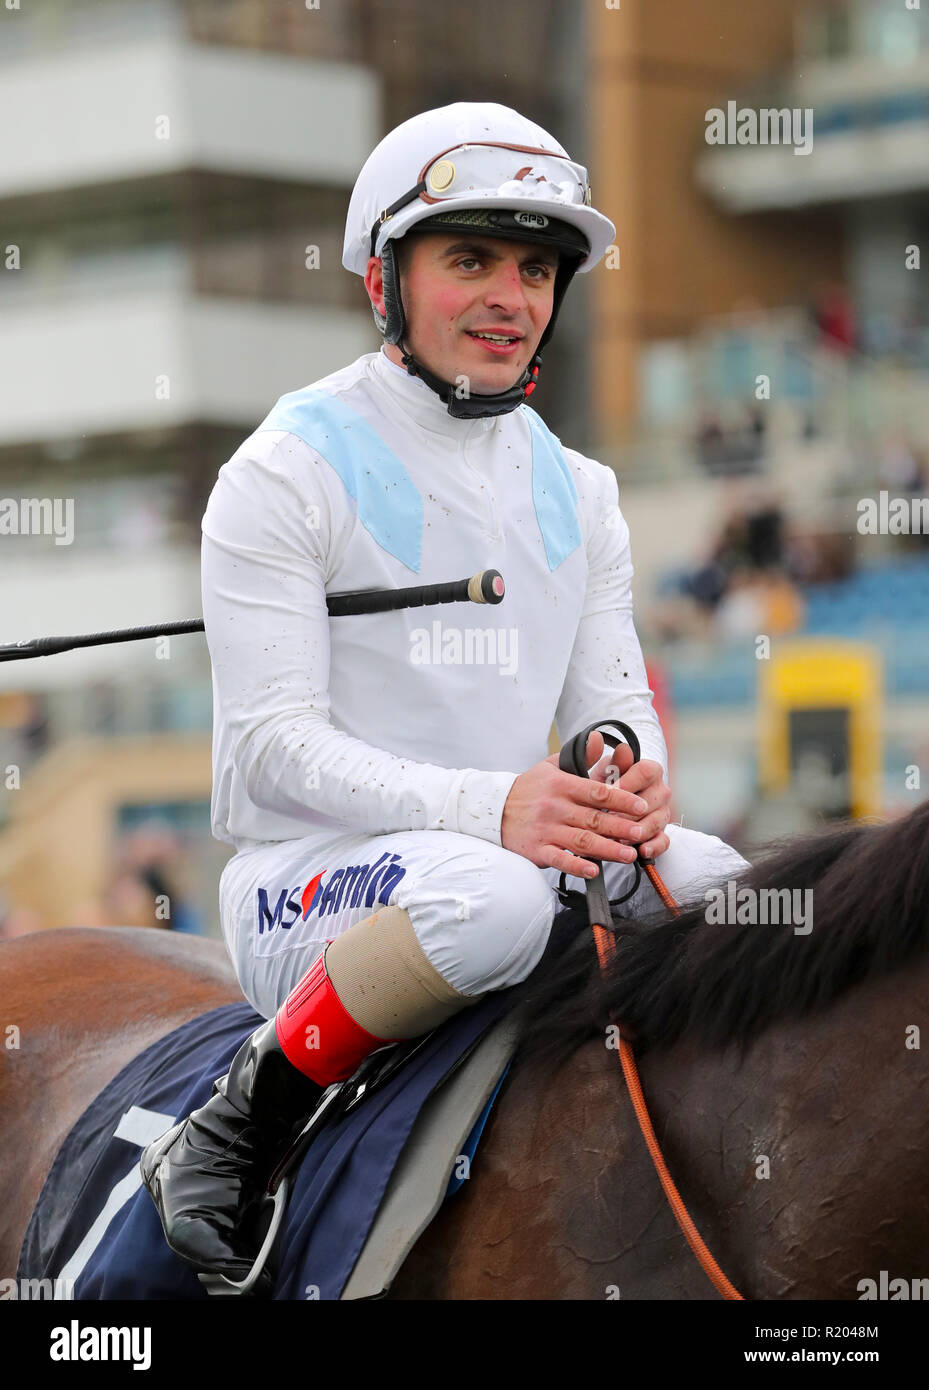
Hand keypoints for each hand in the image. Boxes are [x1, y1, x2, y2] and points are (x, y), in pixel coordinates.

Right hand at [501, 731, 651, 879]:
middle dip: (620, 827)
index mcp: (561, 785)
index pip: (596, 792)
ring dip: (607, 849)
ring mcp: (546, 830)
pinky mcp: (537, 850)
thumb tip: (600, 738)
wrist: (493, 810)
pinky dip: (577, 866)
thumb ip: (580, 756)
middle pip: (593, 819)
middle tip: (641, 832)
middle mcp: (555, 808)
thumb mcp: (552, 767)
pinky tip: (594, 870)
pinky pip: (560, 859)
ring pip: (581, 841)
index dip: (621, 799)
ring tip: (629, 854)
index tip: (641, 806)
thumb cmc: (528, 789)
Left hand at [589, 734, 671, 858]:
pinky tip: (641, 850)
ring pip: (656, 822)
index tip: (611, 790)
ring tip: (620, 838)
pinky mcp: (662, 833)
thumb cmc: (605, 785)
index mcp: (649, 770)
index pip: (645, 771)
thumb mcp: (601, 772)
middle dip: (629, 812)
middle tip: (610, 819)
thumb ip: (601, 759)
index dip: (628, 782)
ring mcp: (663, 813)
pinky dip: (653, 846)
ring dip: (637, 831)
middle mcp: (660, 791)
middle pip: (651, 800)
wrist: (610, 806)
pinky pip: (664, 841)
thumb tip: (594, 737)